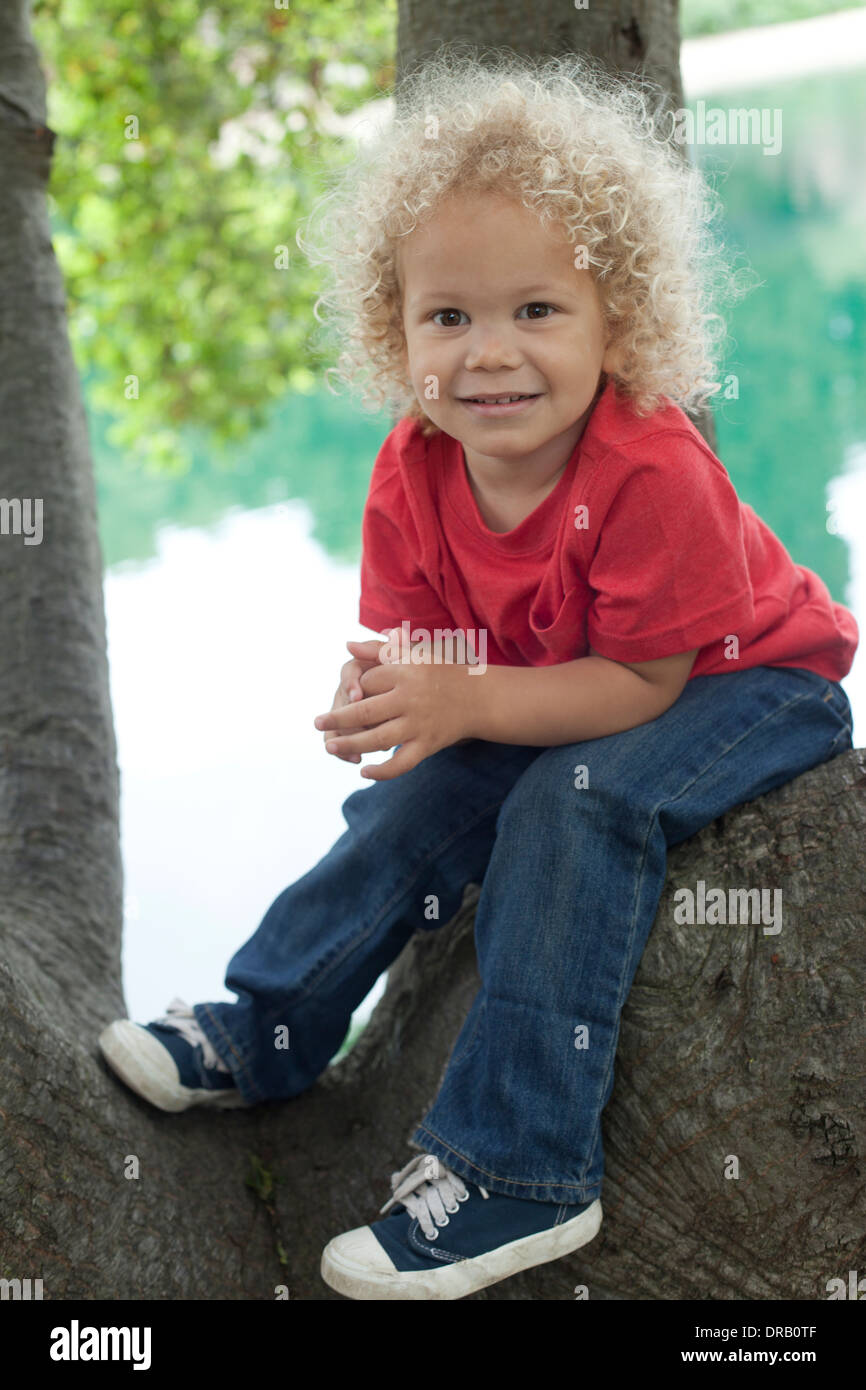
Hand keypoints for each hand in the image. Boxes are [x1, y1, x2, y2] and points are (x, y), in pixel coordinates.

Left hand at [314, 639, 473, 780]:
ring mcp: (419, 724)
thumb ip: (379, 650)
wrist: (482, 697)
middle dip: (336, 719)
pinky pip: (401, 763)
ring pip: (377, 739)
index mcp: (405, 672)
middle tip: (317, 723)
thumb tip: (347, 646)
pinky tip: (364, 771)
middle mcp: (410, 698)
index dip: (351, 689)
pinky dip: (381, 772)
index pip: (366, 682)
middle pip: (364, 712)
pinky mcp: (428, 745)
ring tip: (330, 746)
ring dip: (350, 744)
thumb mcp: (414, 654)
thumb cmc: (442, 672)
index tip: (343, 695)